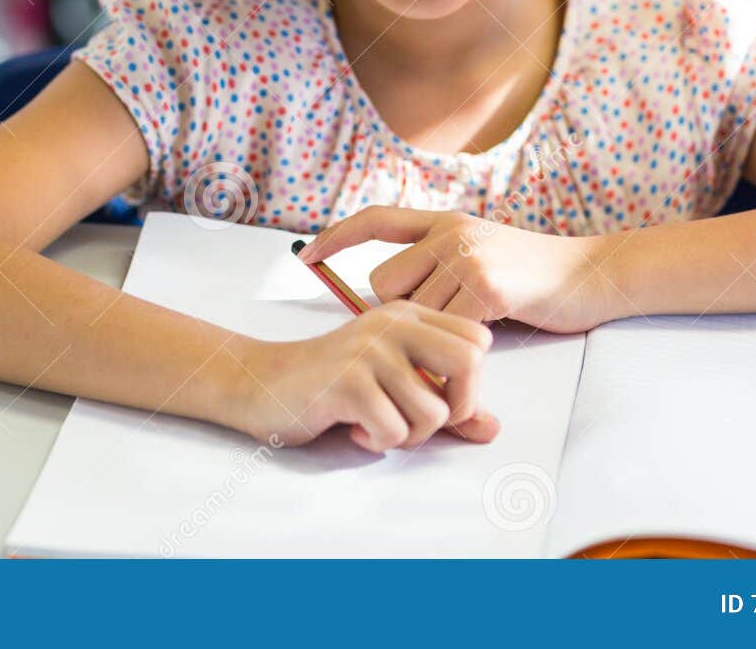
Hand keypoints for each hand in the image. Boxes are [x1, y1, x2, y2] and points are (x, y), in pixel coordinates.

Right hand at [230, 302, 499, 452]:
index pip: (478, 341)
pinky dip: (377, 440)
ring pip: (432, 412)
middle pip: (470, 364)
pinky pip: (393, 430)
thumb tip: (492, 429)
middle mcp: (394, 322)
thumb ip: (443, 405)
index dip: (470, 381)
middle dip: (453, 408)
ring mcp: (370, 349)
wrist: (263, 384)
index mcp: (410, 315)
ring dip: (407, 434)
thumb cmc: (334, 386)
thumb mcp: (394, 387)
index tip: (438, 399)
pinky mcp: (348, 380)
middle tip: (417, 418)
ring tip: (375, 421)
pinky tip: (353, 425)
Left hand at [299, 208, 605, 332]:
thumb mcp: (482, 252)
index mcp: (446, 221)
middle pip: (383, 284)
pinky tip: (486, 338)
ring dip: (432, 337)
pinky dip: (454, 351)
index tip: (306, 254)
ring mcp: (467, 258)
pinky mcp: (486, 288)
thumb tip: (395, 300)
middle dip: (401, 315)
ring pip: (412, 314)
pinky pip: (444, 332)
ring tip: (471, 332)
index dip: (336, 236)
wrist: (592, 275)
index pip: (376, 220)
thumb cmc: (536, 276)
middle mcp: (450, 233)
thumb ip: (441, 265)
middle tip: (440, 327)